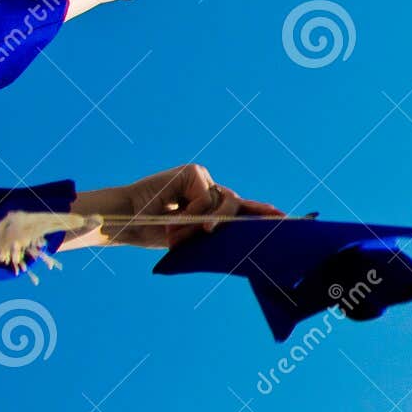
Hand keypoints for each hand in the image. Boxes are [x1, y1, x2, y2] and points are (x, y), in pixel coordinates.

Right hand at [69, 163, 281, 249]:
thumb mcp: (190, 237)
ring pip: (222, 203)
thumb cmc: (154, 230)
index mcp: (212, 205)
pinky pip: (205, 197)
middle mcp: (211, 190)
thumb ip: (212, 233)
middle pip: (236, 205)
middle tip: (228, 230)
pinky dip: (191, 211)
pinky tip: (172, 215)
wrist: (125, 220)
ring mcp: (203, 179)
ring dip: (202, 222)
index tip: (286, 218)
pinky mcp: (193, 172)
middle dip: (233, 221)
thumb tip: (236, 239)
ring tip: (177, 232)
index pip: (244, 209)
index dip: (263, 212)